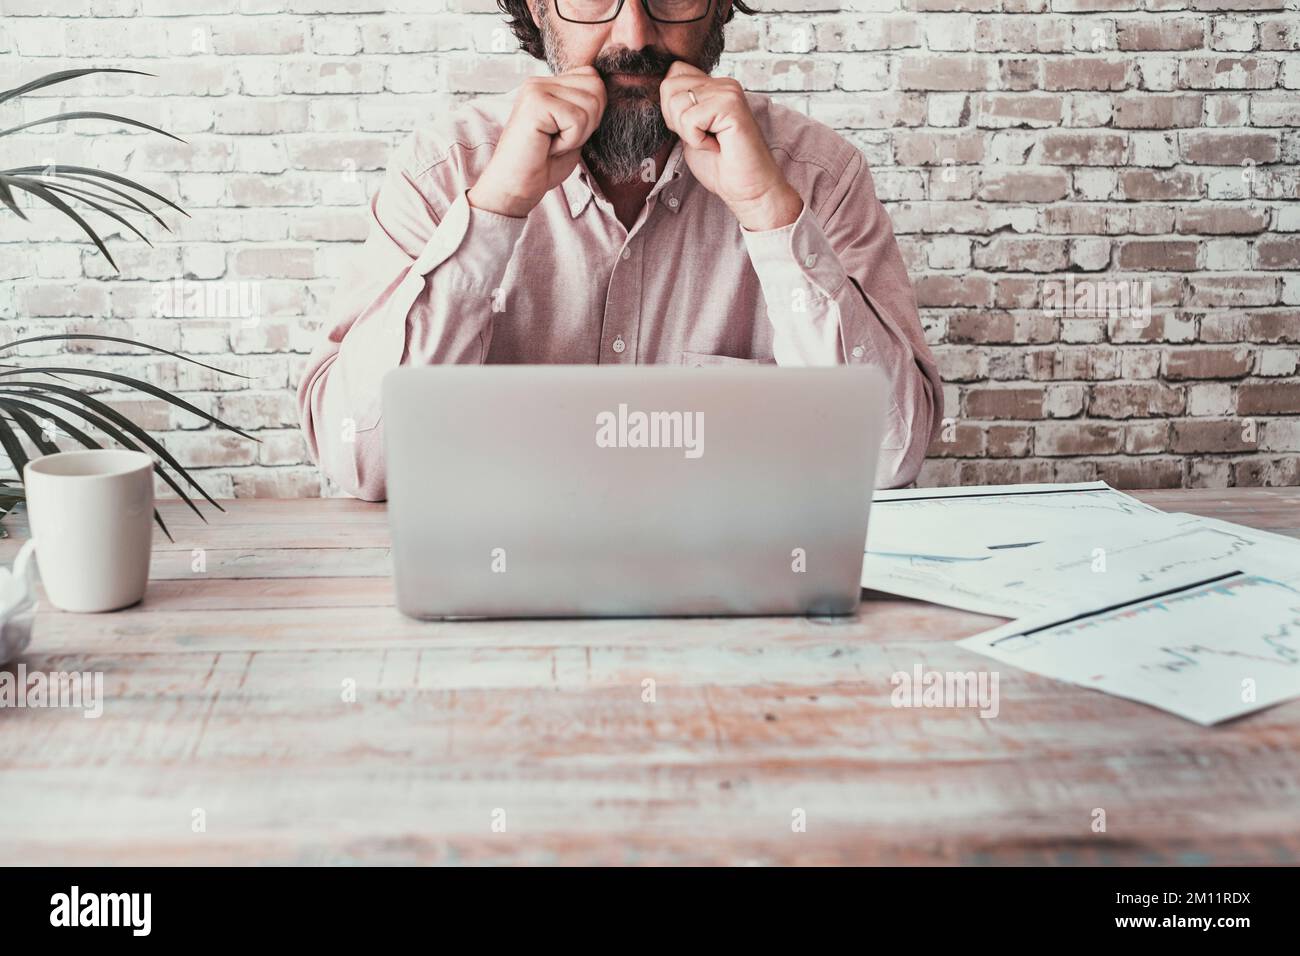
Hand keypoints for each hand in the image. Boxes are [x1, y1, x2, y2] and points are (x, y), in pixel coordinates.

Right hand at [468, 67, 606, 218]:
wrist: (516, 188)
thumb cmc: (543, 164)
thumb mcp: (573, 131)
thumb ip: (586, 108)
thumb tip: (607, 90)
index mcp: (548, 85)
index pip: (593, 77)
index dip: (593, 111)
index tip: (567, 132)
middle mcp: (540, 82)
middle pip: (596, 86)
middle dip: (589, 122)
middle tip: (561, 139)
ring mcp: (536, 90)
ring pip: (590, 104)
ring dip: (577, 134)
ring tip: (553, 143)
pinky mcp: (536, 104)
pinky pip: (577, 119)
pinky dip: (569, 141)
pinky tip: (548, 147)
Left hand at [659, 62, 802, 231]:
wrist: (747, 188)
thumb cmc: (721, 166)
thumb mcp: (690, 131)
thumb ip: (678, 109)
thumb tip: (655, 96)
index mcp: (714, 86)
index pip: (673, 74)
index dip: (671, 106)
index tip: (692, 129)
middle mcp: (723, 84)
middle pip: (669, 86)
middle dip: (676, 120)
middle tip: (702, 137)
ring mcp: (728, 92)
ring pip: (677, 102)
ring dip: (688, 132)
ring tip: (710, 142)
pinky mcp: (730, 106)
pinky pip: (690, 119)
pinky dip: (697, 140)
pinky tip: (716, 146)